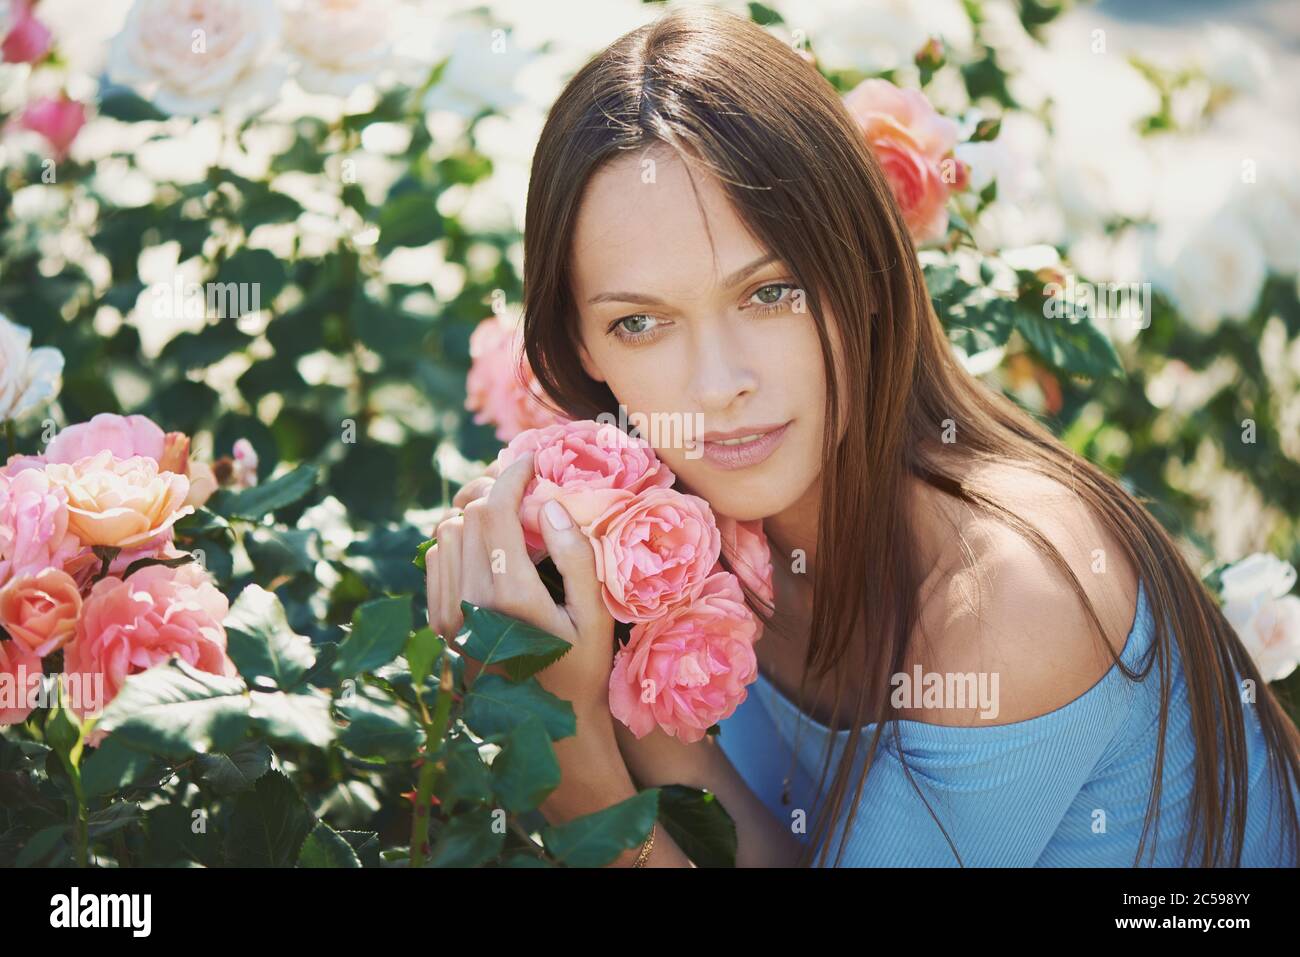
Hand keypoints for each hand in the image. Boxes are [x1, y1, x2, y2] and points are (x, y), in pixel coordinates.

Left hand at [425, 453, 616, 717]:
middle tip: (524, 485)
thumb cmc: (582, 670)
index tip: (531, 461)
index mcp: (510, 596)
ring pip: (446, 532)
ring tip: (507, 514)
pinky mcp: (439, 625)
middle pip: (468, 513)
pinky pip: (435, 560)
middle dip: (495, 489)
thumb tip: (549, 504)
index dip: (512, 475)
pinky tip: (488, 548)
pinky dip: (458, 541)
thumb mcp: (595, 616)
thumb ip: (576, 557)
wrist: (546, 731)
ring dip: (474, 514)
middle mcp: (470, 602)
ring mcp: (449, 615)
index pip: (494, 509)